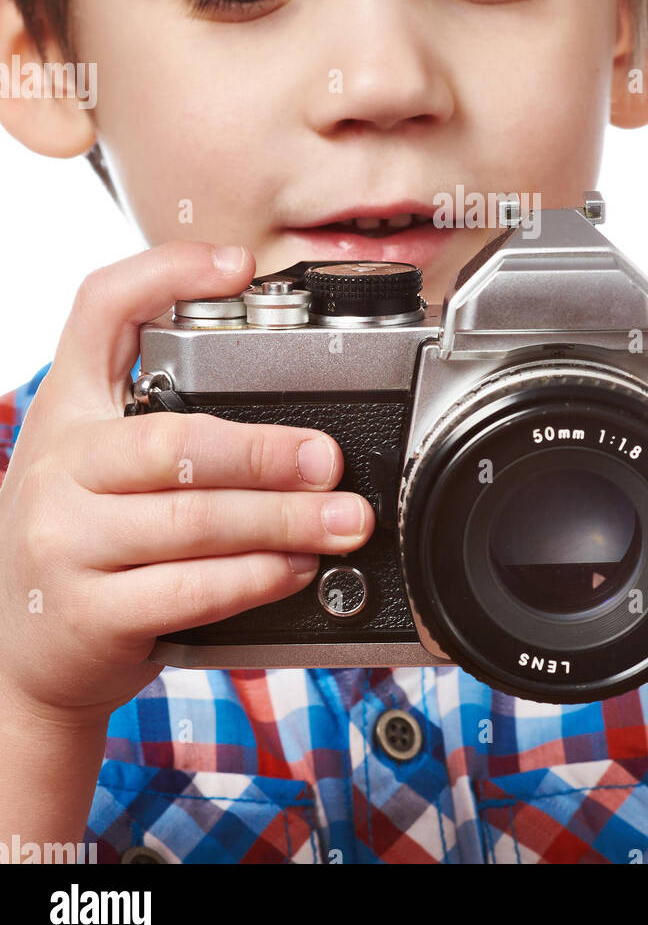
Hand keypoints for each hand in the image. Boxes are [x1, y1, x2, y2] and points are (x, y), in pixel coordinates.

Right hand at [0, 241, 374, 727]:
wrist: (20, 657)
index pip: (100, 311)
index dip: (167, 273)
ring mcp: (65, 542)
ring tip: (340, 520)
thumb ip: (162, 418)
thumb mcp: (96, 463)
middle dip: (266, 451)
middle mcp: (57, 468)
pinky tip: (294, 567)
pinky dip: (255, 577)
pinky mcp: (89, 613)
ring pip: (192, 520)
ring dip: (282, 520)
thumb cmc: (81, 542)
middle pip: (173, 440)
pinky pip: (189, 589)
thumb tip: (286, 402)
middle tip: (330, 458)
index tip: (240, 266)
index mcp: (66, 410)